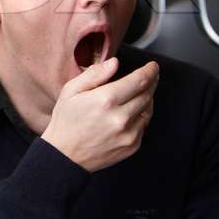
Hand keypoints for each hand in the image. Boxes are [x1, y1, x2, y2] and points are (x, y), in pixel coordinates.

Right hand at [41, 57, 158, 172]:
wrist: (65, 155)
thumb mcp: (71, 91)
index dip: (150, 71)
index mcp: (106, 100)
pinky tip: (131, 113)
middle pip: (147, 93)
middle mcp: (121, 117)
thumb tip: (114, 63)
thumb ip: (94, 74)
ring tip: (139, 93)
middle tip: (150, 75)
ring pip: (149, 109)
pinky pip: (144, 126)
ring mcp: (129, 133)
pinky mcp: (133, 146)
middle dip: (151, 82)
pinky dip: (141, 116)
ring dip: (147, 99)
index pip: (139, 80)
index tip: (153, 66)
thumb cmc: (66, 121)